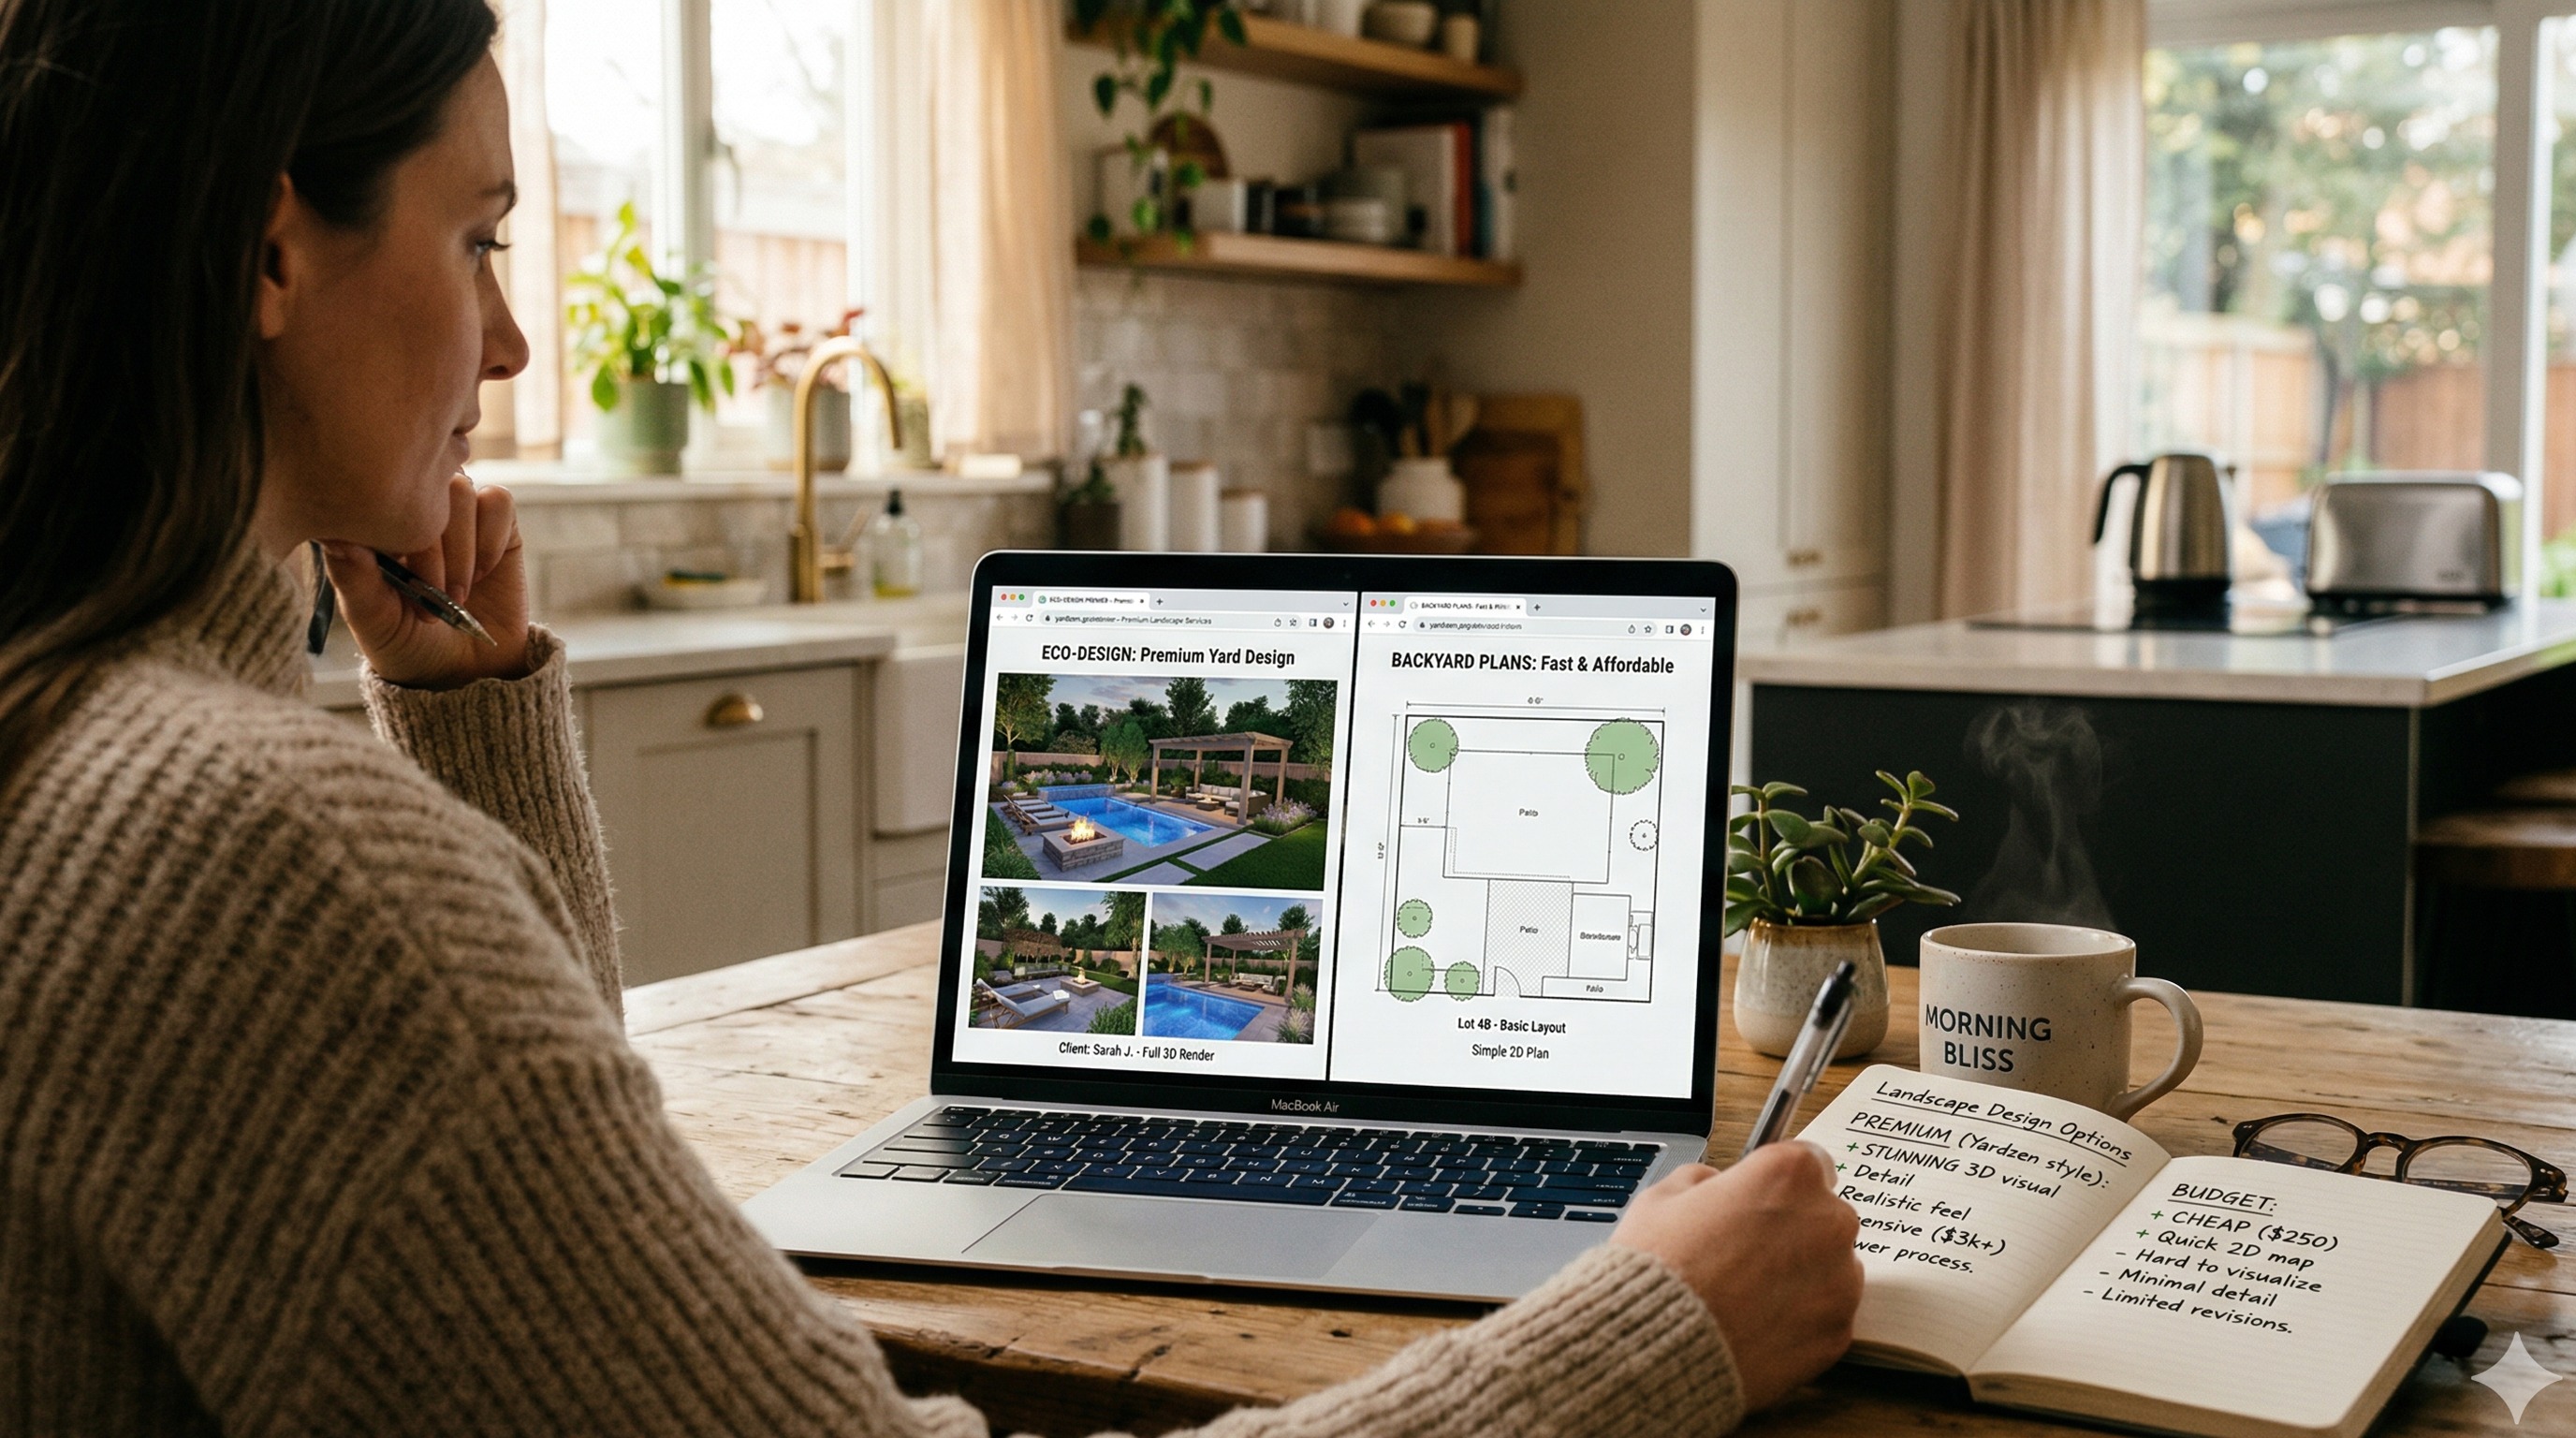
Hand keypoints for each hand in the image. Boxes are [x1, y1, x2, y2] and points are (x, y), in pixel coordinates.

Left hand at [322, 474, 532, 689]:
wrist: (467, 671)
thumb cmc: (409, 644)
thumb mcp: (373, 619)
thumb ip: (353, 579)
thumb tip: (334, 537)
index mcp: (378, 526)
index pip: (379, 492)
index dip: (392, 530)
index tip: (400, 580)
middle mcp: (416, 511)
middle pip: (424, 485)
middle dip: (431, 547)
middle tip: (434, 597)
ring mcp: (458, 515)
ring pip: (461, 491)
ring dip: (462, 548)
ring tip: (457, 594)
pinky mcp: (498, 524)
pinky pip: (498, 502)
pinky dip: (490, 539)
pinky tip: (483, 573)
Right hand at [1610, 1142, 1861, 1410]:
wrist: (1657, 1345)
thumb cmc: (1659, 1269)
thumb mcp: (1664, 1196)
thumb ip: (1705, 1181)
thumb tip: (1717, 1187)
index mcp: (1789, 1176)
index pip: (1807, 1160)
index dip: (1778, 1182)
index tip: (1763, 1199)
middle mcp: (1828, 1221)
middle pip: (1823, 1215)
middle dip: (1792, 1230)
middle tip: (1745, 1253)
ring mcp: (1839, 1280)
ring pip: (1830, 1267)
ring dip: (1801, 1275)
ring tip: (1748, 1295)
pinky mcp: (1838, 1332)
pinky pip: (1827, 1315)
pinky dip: (1801, 1319)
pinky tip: (1758, 1324)